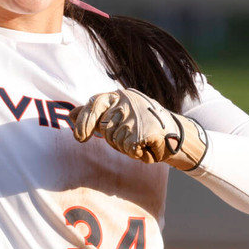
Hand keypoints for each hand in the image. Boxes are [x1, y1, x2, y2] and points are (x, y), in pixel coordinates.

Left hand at [72, 87, 207, 171]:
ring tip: (141, 141)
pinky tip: (147, 147)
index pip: (94, 103)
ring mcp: (137, 114)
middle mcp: (128, 100)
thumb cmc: (145, 125)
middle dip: (115, 139)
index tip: (80, 138)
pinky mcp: (145, 129)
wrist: (178, 135)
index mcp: (120, 94)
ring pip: (116, 140)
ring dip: (127, 147)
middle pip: (105, 128)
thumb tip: (70, 114)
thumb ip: (95, 114)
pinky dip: (138, 153)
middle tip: (130, 137)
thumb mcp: (119, 115)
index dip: (84, 122)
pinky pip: (129, 149)